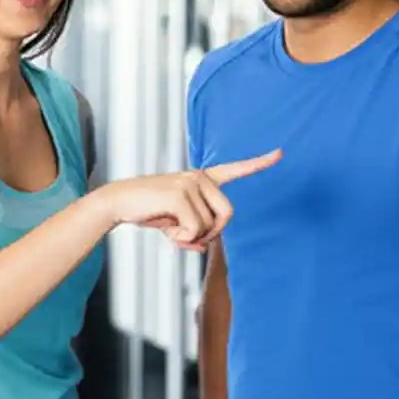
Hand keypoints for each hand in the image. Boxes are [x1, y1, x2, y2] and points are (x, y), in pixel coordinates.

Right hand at [95, 149, 281, 251]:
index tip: (280, 153)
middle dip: (211, 233)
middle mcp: (199, 177)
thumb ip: (195, 233)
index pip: (235, 170)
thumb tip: (203, 245)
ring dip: (191, 237)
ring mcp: (190, 183)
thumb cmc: (149, 212)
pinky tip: (165, 230)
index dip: (258, 163)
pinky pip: (195, 229)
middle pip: (228, 214)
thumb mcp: (177, 224)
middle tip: (187, 236)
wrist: (118, 203)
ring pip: (209, 226)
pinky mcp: (180, 194)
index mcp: (202, 179)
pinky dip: (182, 239)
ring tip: (170, 228)